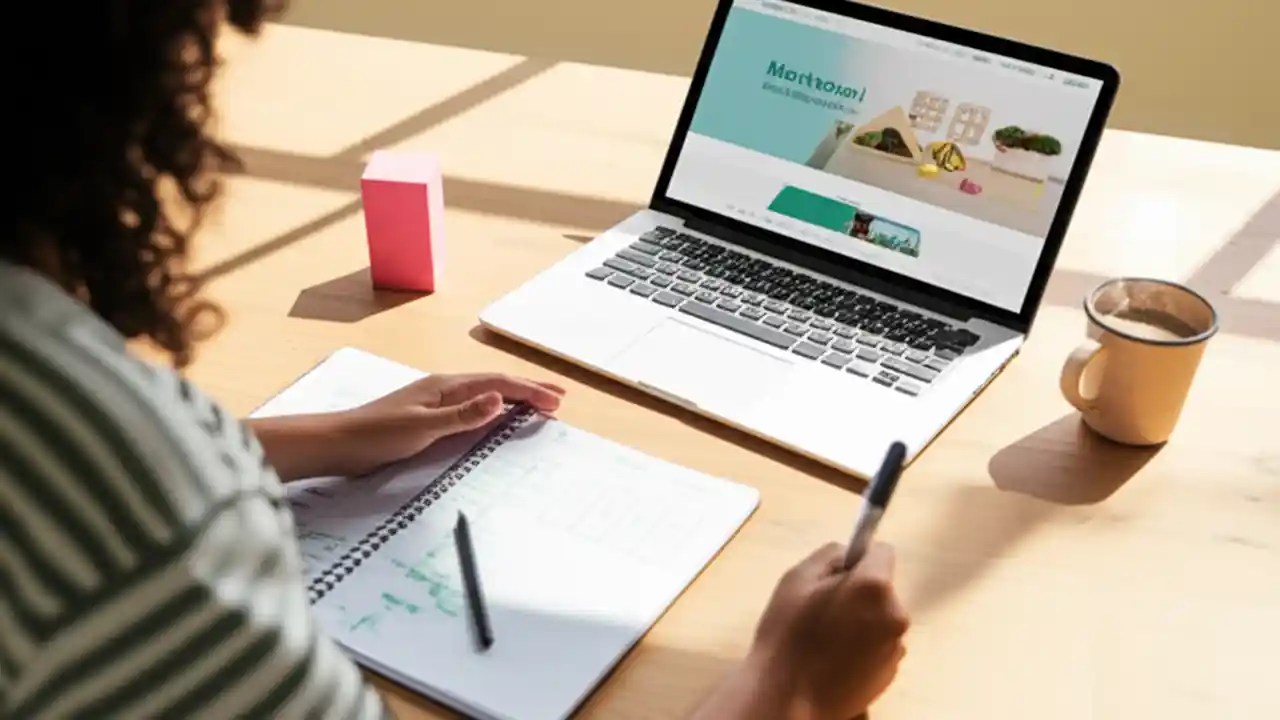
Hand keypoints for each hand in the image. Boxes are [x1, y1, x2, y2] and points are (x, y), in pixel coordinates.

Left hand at [248, 373, 563, 479]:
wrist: (337, 443)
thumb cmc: (376, 435)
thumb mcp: (423, 427)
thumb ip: (463, 414)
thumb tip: (502, 399)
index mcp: (445, 386)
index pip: (497, 384)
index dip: (529, 391)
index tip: (556, 402)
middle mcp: (443, 389)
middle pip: (495, 384)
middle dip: (528, 389)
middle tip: (558, 398)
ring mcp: (435, 402)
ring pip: (485, 394)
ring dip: (513, 397)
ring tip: (536, 404)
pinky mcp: (427, 417)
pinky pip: (472, 407)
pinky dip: (493, 409)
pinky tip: (496, 416)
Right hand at [754, 541, 907, 717]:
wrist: (790, 698)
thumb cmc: (787, 635)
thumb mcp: (796, 579)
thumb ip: (829, 556)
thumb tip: (849, 555)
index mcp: (873, 587)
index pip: (883, 551)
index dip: (860, 558)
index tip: (839, 574)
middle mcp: (895, 614)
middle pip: (882, 588)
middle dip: (860, 592)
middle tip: (824, 608)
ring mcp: (896, 647)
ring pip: (881, 617)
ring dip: (863, 620)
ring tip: (828, 638)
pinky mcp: (891, 672)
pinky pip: (880, 644)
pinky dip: (864, 646)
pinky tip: (837, 658)